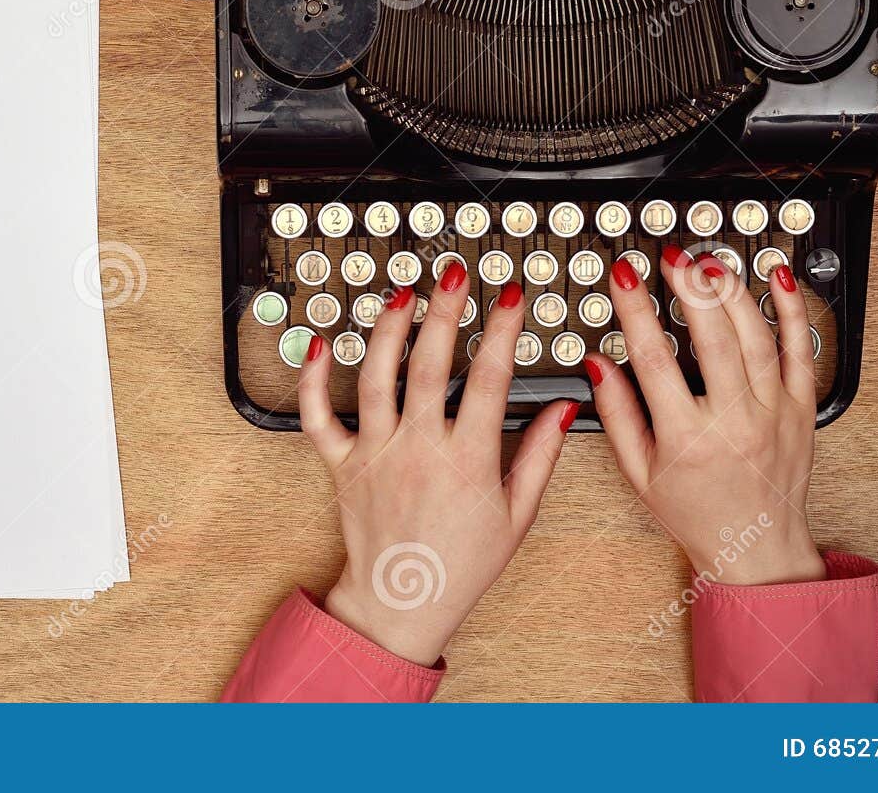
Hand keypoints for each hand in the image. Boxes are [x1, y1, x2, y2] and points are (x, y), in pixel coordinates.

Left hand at [298, 262, 577, 665]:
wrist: (402, 604)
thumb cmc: (460, 564)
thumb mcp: (517, 515)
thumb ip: (541, 456)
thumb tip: (564, 408)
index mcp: (467, 462)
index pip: (489, 381)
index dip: (502, 332)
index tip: (510, 297)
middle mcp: (417, 450)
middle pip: (429, 366)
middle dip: (444, 310)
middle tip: (453, 273)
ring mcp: (375, 454)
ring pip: (375, 378)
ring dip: (388, 329)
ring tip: (402, 294)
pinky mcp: (340, 465)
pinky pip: (318, 417)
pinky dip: (313, 380)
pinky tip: (320, 344)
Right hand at [587, 245, 825, 585]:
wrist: (757, 548)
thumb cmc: (697, 513)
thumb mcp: (639, 473)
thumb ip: (617, 414)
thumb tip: (598, 364)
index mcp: (688, 440)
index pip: (654, 360)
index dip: (636, 312)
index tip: (625, 277)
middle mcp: (734, 424)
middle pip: (712, 340)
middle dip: (689, 288)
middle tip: (672, 256)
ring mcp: (774, 414)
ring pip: (756, 338)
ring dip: (732, 292)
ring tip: (709, 263)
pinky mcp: (802, 410)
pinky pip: (800, 351)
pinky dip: (791, 309)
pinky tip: (777, 277)